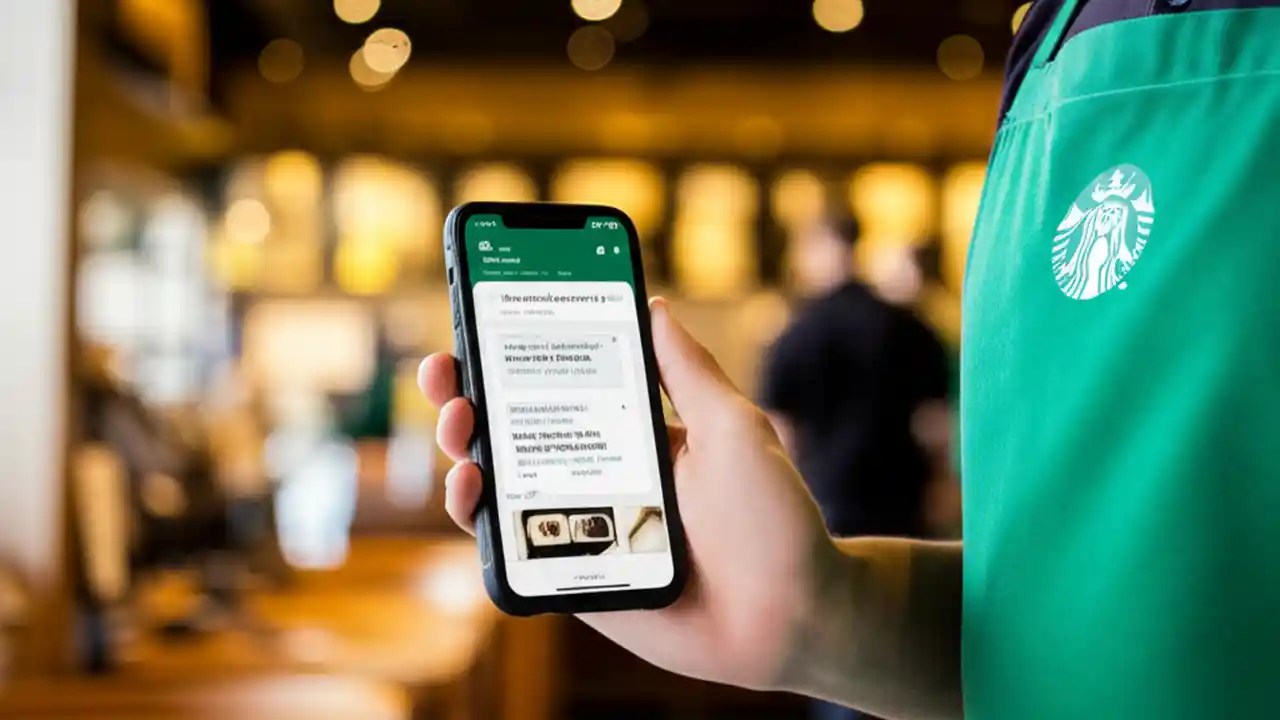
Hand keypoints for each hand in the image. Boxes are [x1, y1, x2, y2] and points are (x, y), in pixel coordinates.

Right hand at [418, 298, 836, 688]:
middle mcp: (598, 475)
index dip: (513, 356)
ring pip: (499, 485)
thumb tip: (653, 305)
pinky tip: (472, 488)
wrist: (792, 615)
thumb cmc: (775, 519)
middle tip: (445, 372)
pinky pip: (511, 546)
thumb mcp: (735, 428)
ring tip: (459, 427)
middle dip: (467, 394)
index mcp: (633, 435)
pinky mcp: (572, 575)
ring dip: (462, 449)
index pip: (559, 385)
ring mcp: (580, 526)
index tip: (479, 318)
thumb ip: (689, 374)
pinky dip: (478, 517)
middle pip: (513, 430)